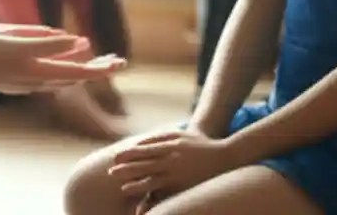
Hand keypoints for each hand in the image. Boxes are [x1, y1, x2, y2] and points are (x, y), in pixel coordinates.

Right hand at [0, 23, 125, 94]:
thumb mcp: (15, 37)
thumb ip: (46, 40)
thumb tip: (75, 41)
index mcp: (37, 70)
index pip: (78, 71)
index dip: (100, 67)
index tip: (120, 62)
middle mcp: (36, 81)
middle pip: (75, 76)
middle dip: (97, 68)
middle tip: (119, 60)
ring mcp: (28, 83)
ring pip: (64, 77)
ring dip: (82, 66)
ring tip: (98, 55)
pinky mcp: (19, 80)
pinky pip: (51, 74)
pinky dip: (65, 65)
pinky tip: (70, 52)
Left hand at [108, 130, 233, 201]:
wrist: (226, 156)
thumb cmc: (199, 144)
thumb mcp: (179, 134)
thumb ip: (160, 137)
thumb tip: (140, 142)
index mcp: (170, 144)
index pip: (144, 150)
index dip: (128, 154)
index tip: (115, 159)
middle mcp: (173, 159)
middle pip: (145, 164)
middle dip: (126, 169)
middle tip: (111, 173)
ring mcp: (180, 173)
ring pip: (153, 179)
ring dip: (136, 184)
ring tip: (123, 188)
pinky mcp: (186, 186)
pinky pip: (167, 193)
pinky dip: (154, 197)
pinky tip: (143, 202)